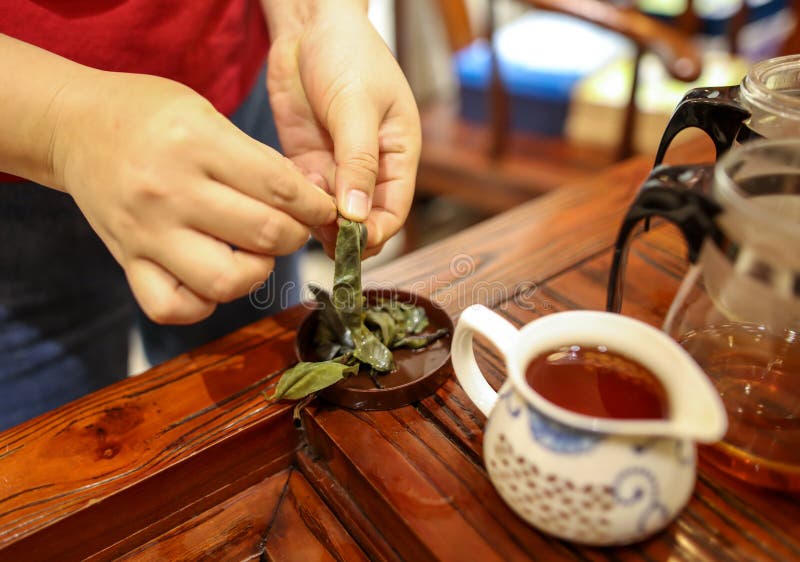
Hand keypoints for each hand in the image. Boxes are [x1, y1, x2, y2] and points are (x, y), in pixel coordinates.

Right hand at [53, 70, 336, 323]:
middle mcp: (169, 192)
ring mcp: (146, 232)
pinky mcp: (127, 261)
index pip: (279, 187)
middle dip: (295, 236)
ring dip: (257, 273)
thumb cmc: (151, 115)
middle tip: (293, 228)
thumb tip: (309, 202)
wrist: (75, 126)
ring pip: (224, 281)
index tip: (324, 209)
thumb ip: (256, 159)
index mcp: (195, 143)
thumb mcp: (207, 114)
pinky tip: (213, 278)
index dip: (315, 205)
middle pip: (263, 235)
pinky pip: (172, 307)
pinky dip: (202, 304)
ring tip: (256, 254)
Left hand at [265, 2, 420, 257]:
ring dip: (315, 222)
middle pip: (360, 220)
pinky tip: (283, 195)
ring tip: (298, 215)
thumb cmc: (348, 53)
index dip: (374, 232)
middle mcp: (368, 168)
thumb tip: (356, 214)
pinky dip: (293, 203)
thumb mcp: (357, 105)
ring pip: (329, 215)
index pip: (392, 211)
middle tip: (319, 236)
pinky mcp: (305, 161)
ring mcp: (335, 166)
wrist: (310, 23)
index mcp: (397, 155)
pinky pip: (301, 196)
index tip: (351, 241)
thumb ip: (358, 160)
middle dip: (342, 234)